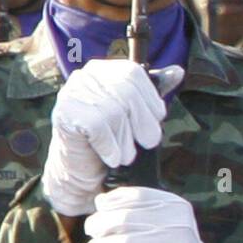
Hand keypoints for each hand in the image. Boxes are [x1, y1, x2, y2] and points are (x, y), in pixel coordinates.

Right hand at [41, 59, 183, 216]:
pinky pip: (97, 126)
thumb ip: (152, 94)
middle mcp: (85, 76)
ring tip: (126, 156)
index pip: (133, 73)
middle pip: (126, 92)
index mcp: (104, 70)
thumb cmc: (109, 142)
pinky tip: (112, 158)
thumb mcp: (136, 116)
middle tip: (147, 143)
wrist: (79, 172)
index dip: (151, 98)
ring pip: (113, 111)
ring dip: (125, 140)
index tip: (158, 118)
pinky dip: (109, 146)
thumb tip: (179, 72)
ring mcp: (71, 94)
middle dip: (143, 122)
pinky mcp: (63, 114)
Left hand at [83, 185, 227, 242]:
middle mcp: (179, 224)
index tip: (98, 208)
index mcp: (177, 207)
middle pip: (126, 219)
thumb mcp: (166, 225)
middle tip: (91, 232)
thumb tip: (101, 200)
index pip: (138, 196)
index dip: (113, 201)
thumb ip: (140, 211)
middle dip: (101, 224)